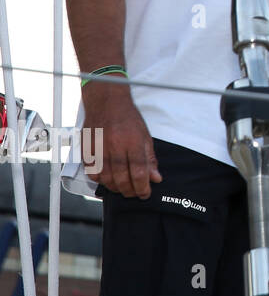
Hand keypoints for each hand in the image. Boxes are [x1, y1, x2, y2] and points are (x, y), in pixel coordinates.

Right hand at [82, 81, 161, 198]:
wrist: (107, 101)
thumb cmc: (128, 117)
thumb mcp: (145, 135)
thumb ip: (150, 158)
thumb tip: (155, 177)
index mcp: (132, 141)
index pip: (138, 171)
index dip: (142, 187)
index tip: (145, 193)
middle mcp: (115, 146)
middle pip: (121, 178)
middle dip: (130, 191)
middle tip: (135, 194)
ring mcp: (98, 148)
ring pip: (105, 178)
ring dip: (115, 188)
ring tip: (123, 189)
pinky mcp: (86, 149)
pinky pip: (91, 172)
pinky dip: (99, 180)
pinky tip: (107, 180)